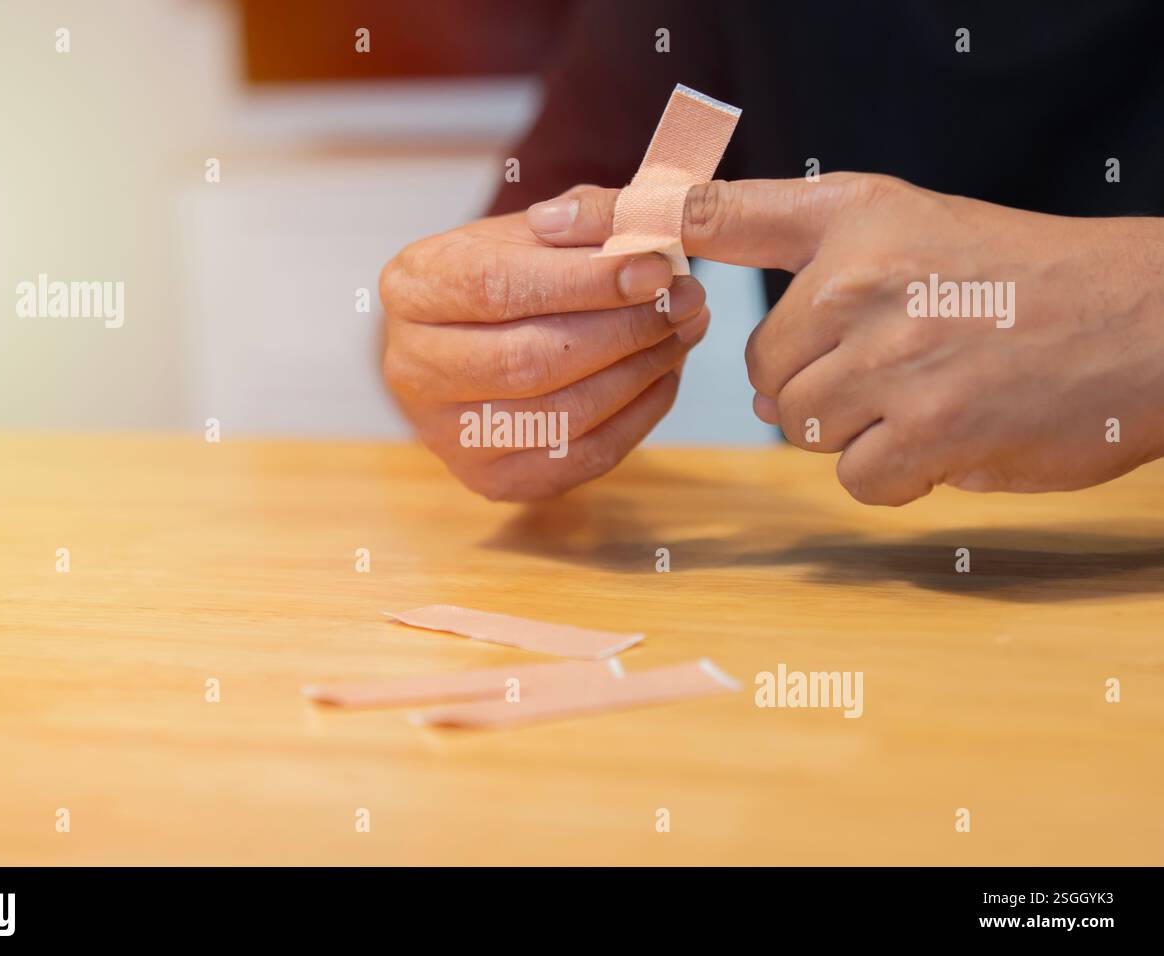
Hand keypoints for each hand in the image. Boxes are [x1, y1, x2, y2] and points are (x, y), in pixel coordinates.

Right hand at [379, 187, 710, 500]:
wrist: (459, 342)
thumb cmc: (498, 277)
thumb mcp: (526, 230)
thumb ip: (582, 225)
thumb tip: (641, 242)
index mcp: (412, 288)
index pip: (497, 287)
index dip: (583, 282)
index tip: (655, 270)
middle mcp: (413, 368)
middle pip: (529, 360)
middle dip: (624, 332)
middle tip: (686, 302)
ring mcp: (447, 435)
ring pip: (561, 415)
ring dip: (640, 373)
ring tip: (684, 332)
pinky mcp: (490, 479)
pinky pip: (581, 458)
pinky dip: (637, 418)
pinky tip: (664, 376)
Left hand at [531, 174, 1163, 504]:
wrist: (1140, 319)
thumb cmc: (1014, 277)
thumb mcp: (908, 225)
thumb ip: (809, 255)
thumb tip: (748, 374)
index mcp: (850, 219)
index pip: (713, 212)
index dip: (621, 216)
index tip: (546, 220)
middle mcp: (860, 279)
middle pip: (764, 373)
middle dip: (816, 384)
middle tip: (900, 362)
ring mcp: (892, 357)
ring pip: (801, 426)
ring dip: (856, 428)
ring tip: (929, 390)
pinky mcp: (926, 431)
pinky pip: (853, 475)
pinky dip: (894, 469)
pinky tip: (947, 432)